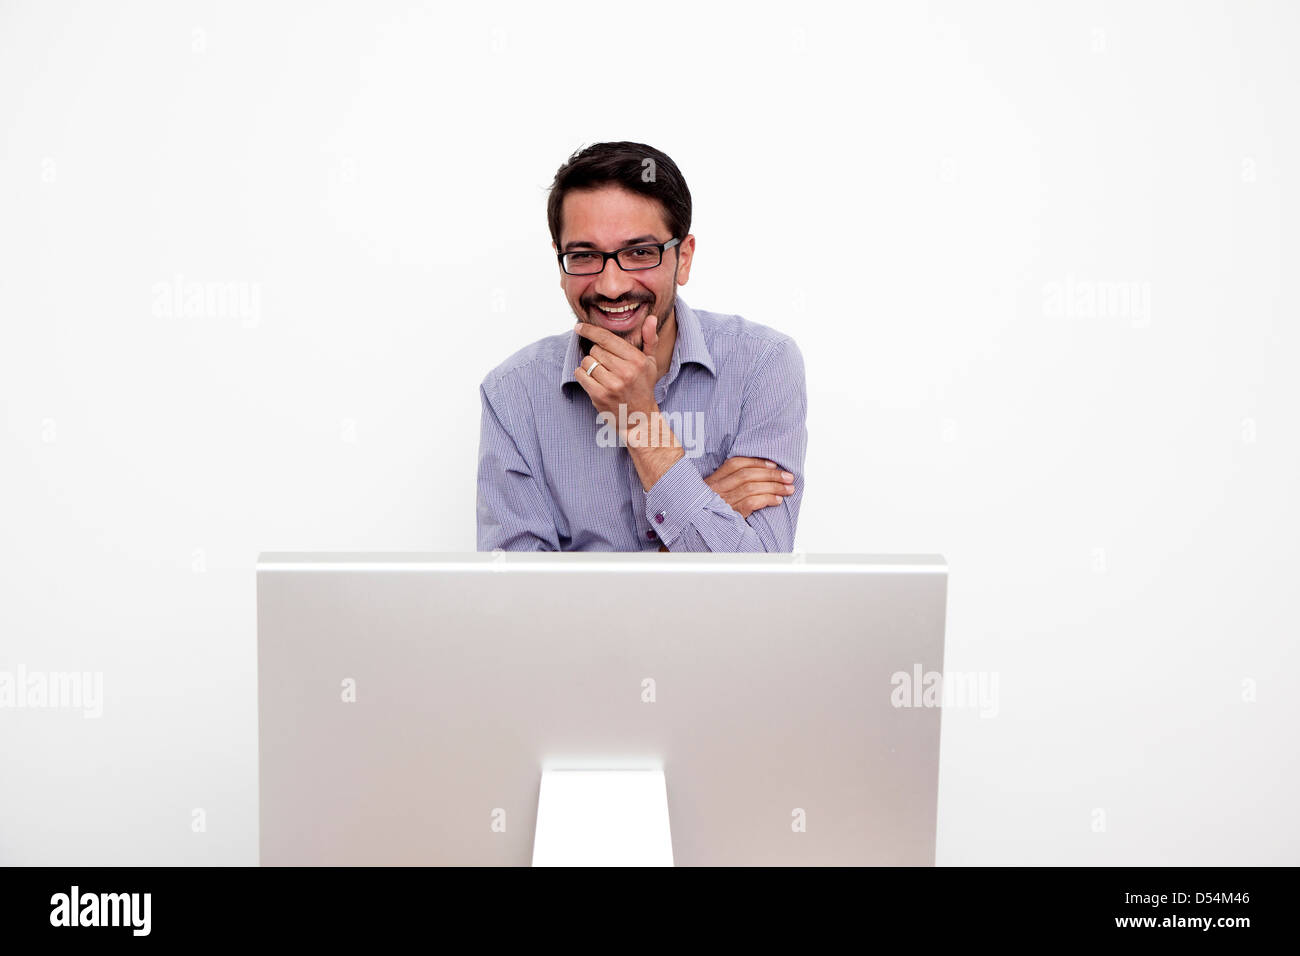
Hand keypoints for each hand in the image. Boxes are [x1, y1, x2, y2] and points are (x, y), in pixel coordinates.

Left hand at [572, 312, 659, 426]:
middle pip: (595, 350)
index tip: (579, 327)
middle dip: (596, 354)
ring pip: (586, 362)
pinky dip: (582, 375)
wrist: (640, 418)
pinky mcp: (600, 396)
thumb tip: (650, 318)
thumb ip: (649, 339)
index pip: (607, 338)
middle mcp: (625, 372)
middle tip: (605, 364)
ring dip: (589, 365)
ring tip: (600, 373)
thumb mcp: (650, 363)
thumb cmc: (643, 387)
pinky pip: (581, 375)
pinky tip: (592, 379)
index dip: (590, 330)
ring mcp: (612, 385)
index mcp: (637, 360)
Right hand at [705, 457, 795, 518]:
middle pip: (747, 474)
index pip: (735, 463)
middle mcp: (717, 489)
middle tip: (788, 477)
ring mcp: (722, 502)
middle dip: (771, 474)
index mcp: (713, 480)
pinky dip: (767, 499)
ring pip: (751, 487)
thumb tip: (759, 474)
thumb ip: (730, 483)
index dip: (756, 462)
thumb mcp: (715, 494)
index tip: (773, 464)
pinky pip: (751, 503)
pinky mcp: (730, 514)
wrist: (699, 531)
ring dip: (773, 487)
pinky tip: (777, 500)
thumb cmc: (711, 513)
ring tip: (788, 489)